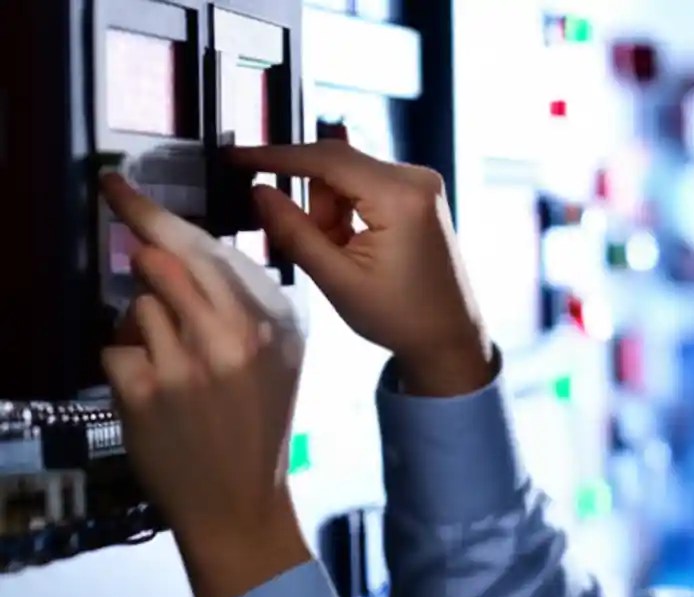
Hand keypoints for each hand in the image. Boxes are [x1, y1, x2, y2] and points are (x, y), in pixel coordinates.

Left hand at [99, 175, 309, 596]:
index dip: (153, 215)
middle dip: (138, 250)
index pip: (207, 251)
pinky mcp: (148, 392)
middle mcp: (233, 335)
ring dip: (140, 328)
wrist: (240, 504)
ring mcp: (188, 363)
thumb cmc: (255, 428)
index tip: (117, 184)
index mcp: (270, 323)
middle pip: (163, 262)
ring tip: (166, 365)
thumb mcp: (278, 362)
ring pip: (137, 307)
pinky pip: (114, 350)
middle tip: (120, 229)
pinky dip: (123, 368)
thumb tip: (178, 256)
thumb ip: (242, 308)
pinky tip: (152, 396)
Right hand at [230, 141, 494, 395]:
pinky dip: (348, 213)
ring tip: (345, 256)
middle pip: (335, 165)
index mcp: (401, 196)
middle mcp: (416, 177)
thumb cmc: (401, 317)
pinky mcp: (418, 192)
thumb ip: (294, 232)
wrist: (449, 336)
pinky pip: (365, 186)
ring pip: (346, 177)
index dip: (275, 156)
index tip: (236, 157)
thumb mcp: (337, 280)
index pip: (326, 158)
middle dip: (313, 203)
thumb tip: (256, 192)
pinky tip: (357, 247)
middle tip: (317, 246)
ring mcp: (420, 182)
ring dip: (330, 212)